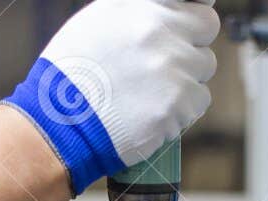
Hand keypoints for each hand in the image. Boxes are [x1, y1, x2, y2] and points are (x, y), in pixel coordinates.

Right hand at [2, 0, 218, 193]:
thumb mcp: (98, 21)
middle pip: (207, 26)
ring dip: (186, 76)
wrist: (61, 122)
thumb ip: (138, 11)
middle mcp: (161, 30)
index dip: (192, 13)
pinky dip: (183, 107)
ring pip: (205, 66)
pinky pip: (199, 99)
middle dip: (193, 41)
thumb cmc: (74, 73)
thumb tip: (168, 8)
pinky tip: (154, 108)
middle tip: (169, 60)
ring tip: (152, 89)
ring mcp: (173, 67)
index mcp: (143, 7)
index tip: (189, 23)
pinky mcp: (179, 103)